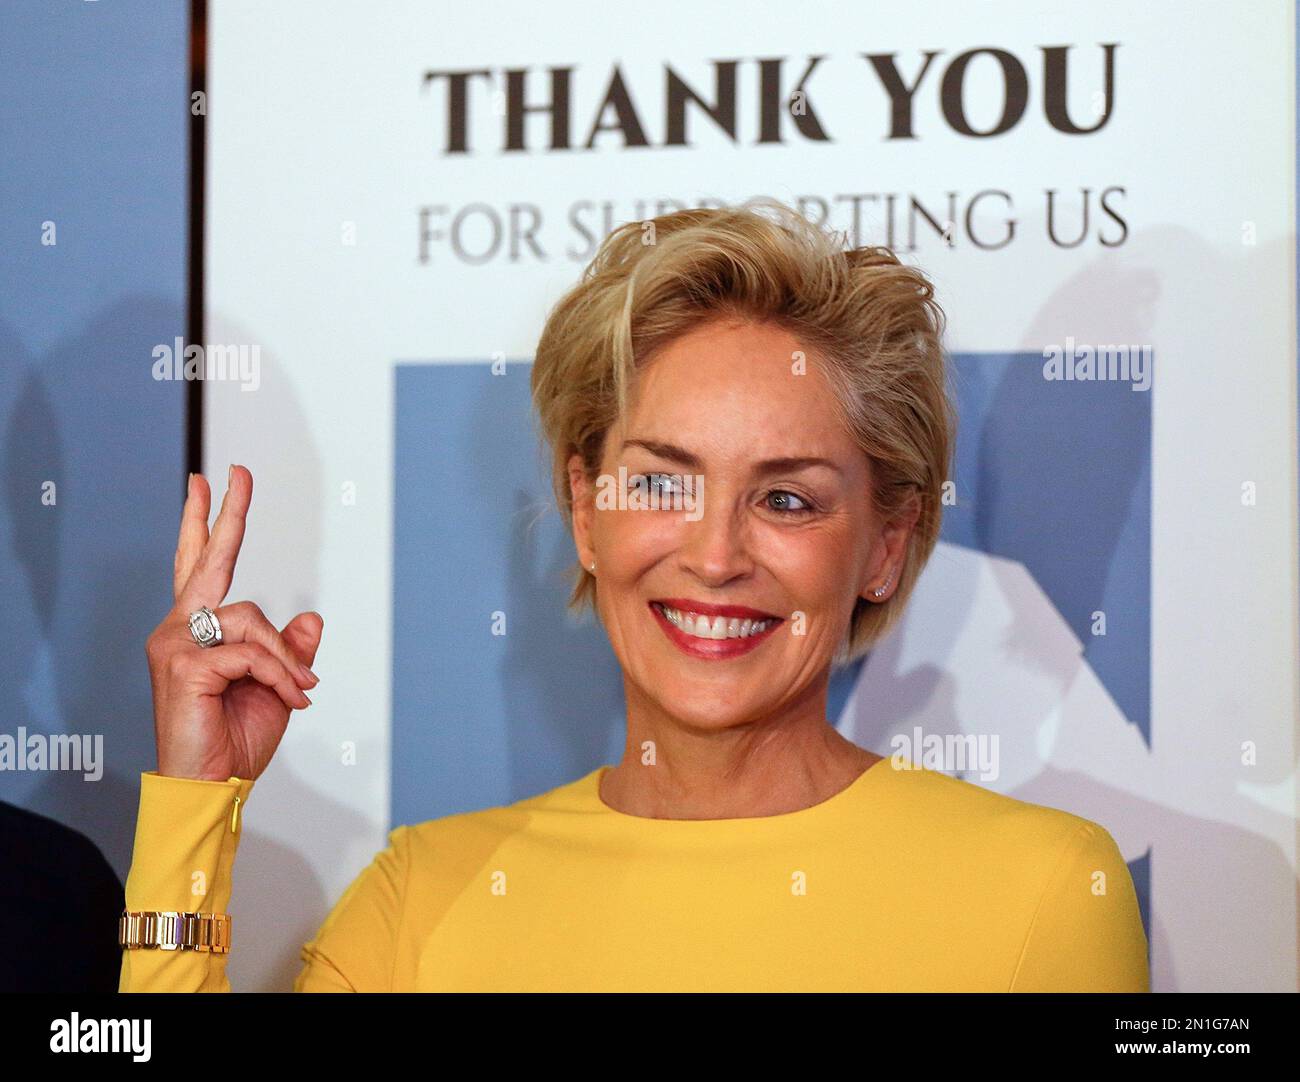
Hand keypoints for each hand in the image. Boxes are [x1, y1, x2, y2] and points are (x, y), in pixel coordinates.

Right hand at [145, 464, 322, 780]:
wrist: (212, 786)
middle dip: (228, 515)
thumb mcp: (277, 687)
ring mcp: (175, 645)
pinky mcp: (185, 665)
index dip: (206, 523)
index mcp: (197, 631)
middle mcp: (177, 629)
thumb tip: (311, 616)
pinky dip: (280, 674)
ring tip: (300, 690)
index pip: (201, 566)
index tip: (214, 482)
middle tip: (239, 472)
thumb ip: (289, 651)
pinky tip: (290, 696)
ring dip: (286, 659)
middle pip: (207, 562)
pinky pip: (252, 652)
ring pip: (252, 620)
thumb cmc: (234, 740)